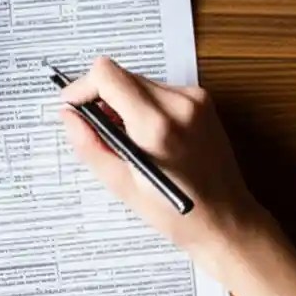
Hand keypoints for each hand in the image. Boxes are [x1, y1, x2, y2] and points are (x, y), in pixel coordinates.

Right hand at [59, 57, 274, 273]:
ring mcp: (195, 99)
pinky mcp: (202, 100)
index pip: (106, 75)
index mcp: (156, 126)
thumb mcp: (122, 185)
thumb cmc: (178, 212)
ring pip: (138, 81)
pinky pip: (157, 90)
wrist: (226, 220)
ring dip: (122, 103)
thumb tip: (68, 116)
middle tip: (98, 131)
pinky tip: (149, 137)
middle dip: (101, 98)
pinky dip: (143, 107)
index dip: (82, 88)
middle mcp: (179, 104)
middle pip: (120, 75)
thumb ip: (90, 145)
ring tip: (127, 141)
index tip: (73, 107)